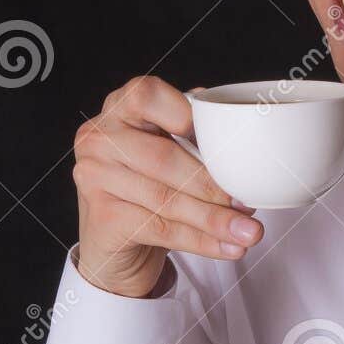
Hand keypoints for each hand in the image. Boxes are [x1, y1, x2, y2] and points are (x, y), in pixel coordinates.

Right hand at [73, 75, 263, 297]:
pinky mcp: (103, 218)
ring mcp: (94, 178)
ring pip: (166, 199)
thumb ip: (196, 137)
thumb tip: (246, 152)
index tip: (222, 141)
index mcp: (118, 108)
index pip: (148, 95)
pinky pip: (161, 229)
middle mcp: (99, 138)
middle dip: (213, 184)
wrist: (115, 241)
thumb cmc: (148, 185)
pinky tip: (228, 247)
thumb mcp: (168, 151)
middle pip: (163, 157)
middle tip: (248, 203)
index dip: (187, 115)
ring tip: (249, 231)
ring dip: (214, 218)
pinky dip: (201, 241)